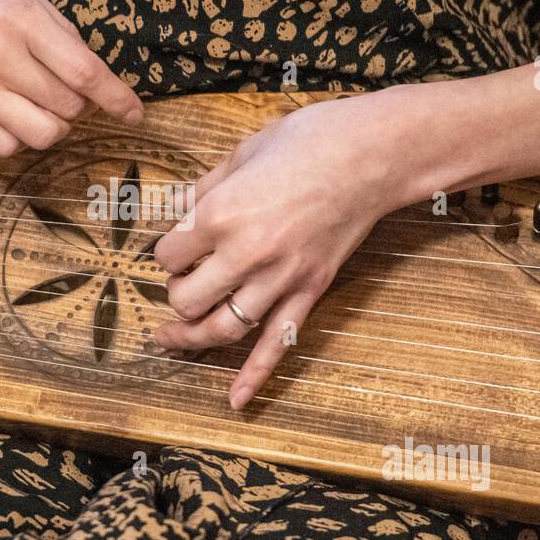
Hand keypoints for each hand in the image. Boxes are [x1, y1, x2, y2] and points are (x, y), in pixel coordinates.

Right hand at [0, 0, 143, 155]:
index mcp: (17, 15)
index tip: (135, 113)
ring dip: (54, 124)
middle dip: (82, 105)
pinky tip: (13, 115)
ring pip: (42, 135)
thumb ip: (52, 22)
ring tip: (42, 103)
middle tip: (69, 89)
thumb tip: (87, 66)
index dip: (119, 99)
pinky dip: (20, 138)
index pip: (86, 73)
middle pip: (68, 108)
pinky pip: (4, 147)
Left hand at [152, 95, 425, 409]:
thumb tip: (182, 206)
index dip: (166, 251)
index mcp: (220, 214)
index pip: (167, 254)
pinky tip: (235, 399)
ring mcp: (280, 278)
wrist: (373, 153)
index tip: (176, 243)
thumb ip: (207, 186)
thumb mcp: (244, 152)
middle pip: (186, 298)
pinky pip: (277, 343)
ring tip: (170, 338)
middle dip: (176, 292)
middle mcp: (245, 254)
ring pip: (221, 328)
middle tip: (182, 280)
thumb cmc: (308, 140)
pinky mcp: (309, 291)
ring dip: (191, 336)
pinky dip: (254, 375)